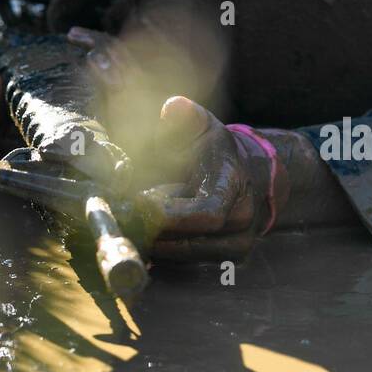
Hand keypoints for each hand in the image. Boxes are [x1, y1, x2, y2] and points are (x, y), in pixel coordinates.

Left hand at [66, 26, 289, 249]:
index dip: (173, 215)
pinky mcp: (225, 259)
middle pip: (192, 241)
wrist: (249, 174)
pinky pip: (189, 265)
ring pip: (188, 257)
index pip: (208, 214)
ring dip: (155, 245)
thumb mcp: (204, 126)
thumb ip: (188, 116)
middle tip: (122, 218)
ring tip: (127, 227)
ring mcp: (236, 244)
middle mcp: (241, 220)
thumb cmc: (216, 150)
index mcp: (234, 187)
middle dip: (155, 232)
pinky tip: (140, 238)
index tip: (142, 203)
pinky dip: (162, 255)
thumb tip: (173, 106)